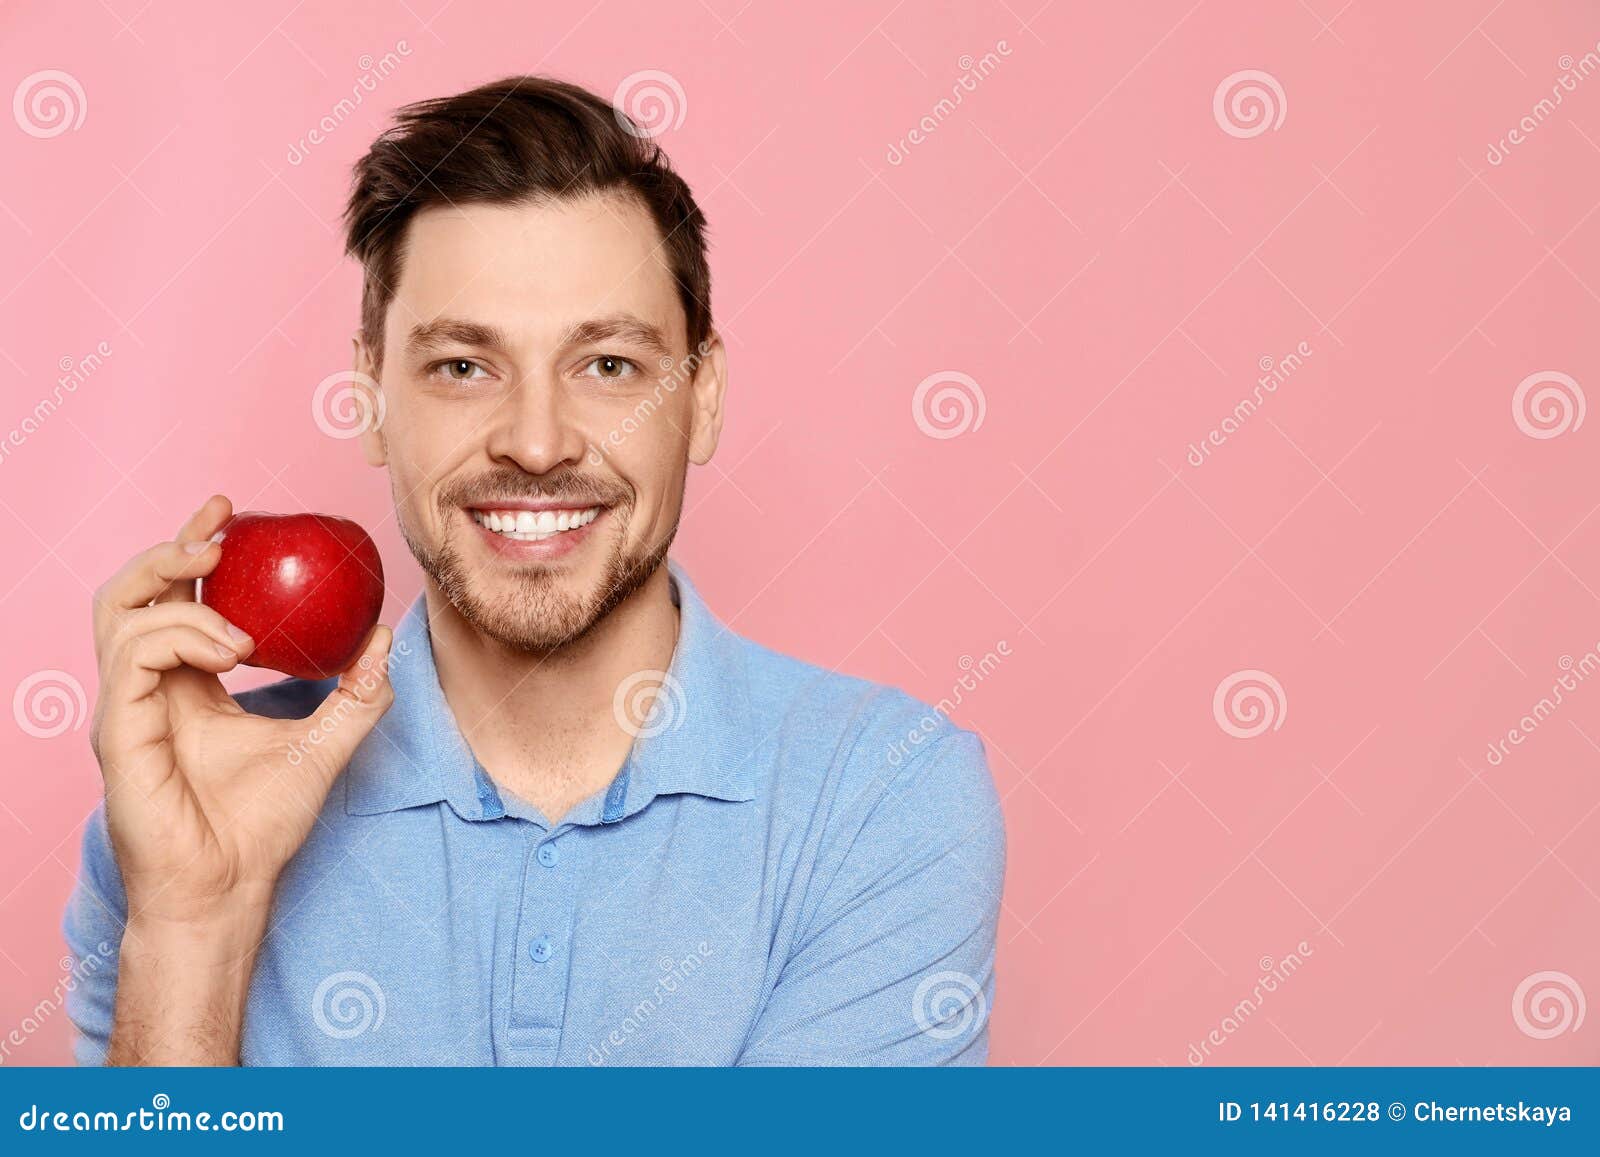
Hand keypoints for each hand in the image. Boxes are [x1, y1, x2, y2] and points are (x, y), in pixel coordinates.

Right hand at [90, 494, 393, 927]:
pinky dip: (182, 636)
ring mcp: (126, 707)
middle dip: (173, 547)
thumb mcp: (326, 742)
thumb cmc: (263, 824)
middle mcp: (147, 688)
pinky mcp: (118, 730)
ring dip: (185, 598)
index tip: (234, 512)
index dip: (195, 546)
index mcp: (185, 682)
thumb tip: (386, 638)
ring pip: (122, 612)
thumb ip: (356, 691)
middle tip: (223, 529)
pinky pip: (134, 656)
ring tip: (241, 626)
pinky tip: (230, 651)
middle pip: (133, 591)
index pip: (175, 596)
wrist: (233, 885)